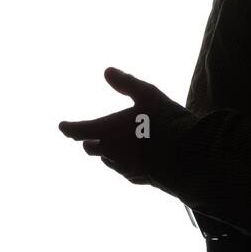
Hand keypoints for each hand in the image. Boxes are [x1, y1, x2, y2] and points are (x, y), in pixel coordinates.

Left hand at [58, 66, 186, 184]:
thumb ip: (126, 83)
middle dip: (88, 141)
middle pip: (91, 149)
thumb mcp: (148, 95)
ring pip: (108, 162)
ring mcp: (125, 169)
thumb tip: (107, 71)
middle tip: (87, 138)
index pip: (79, 130)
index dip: (69, 127)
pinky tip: (133, 160)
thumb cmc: (166, 123)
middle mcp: (112, 152)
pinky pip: (125, 172)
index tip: (62, 126)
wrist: (188, 159)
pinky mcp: (140, 180)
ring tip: (112, 147)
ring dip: (106, 154)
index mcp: (108, 131)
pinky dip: (124, 163)